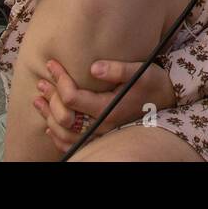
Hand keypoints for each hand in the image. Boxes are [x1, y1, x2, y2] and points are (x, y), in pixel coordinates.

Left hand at [34, 57, 175, 152]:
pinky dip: (58, 137)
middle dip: (50, 96)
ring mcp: (101, 134)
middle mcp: (102, 125)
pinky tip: (49, 126)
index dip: (59, 79)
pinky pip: (73, 145)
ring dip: (48, 116)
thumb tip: (93, 68)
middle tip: (42, 80)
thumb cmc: (155, 85)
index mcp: (108, 107)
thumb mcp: (141, 72)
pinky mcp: (102, 137)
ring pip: (65, 133)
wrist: (170, 103)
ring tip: (38, 100)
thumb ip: (117, 69)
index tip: (52, 64)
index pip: (72, 97)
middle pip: (64, 116)